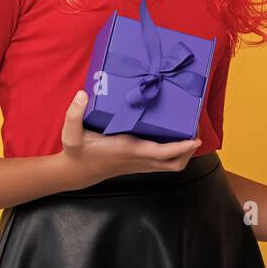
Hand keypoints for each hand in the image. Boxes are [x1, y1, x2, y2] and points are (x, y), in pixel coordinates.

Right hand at [60, 90, 201, 187]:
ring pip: (172, 165)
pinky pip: (164, 162)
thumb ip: (73, 114)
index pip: (161, 152)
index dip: (181, 147)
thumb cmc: (78, 152)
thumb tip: (82, 94)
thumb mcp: (70, 135)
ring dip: (185, 152)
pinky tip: (174, 136)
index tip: (195, 137)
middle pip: (175, 163)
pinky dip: (174, 152)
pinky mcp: (139, 164)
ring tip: (190, 131)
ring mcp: (141, 164)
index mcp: (128, 150)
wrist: (76, 173)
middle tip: (196, 129)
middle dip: (190, 150)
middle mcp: (139, 159)